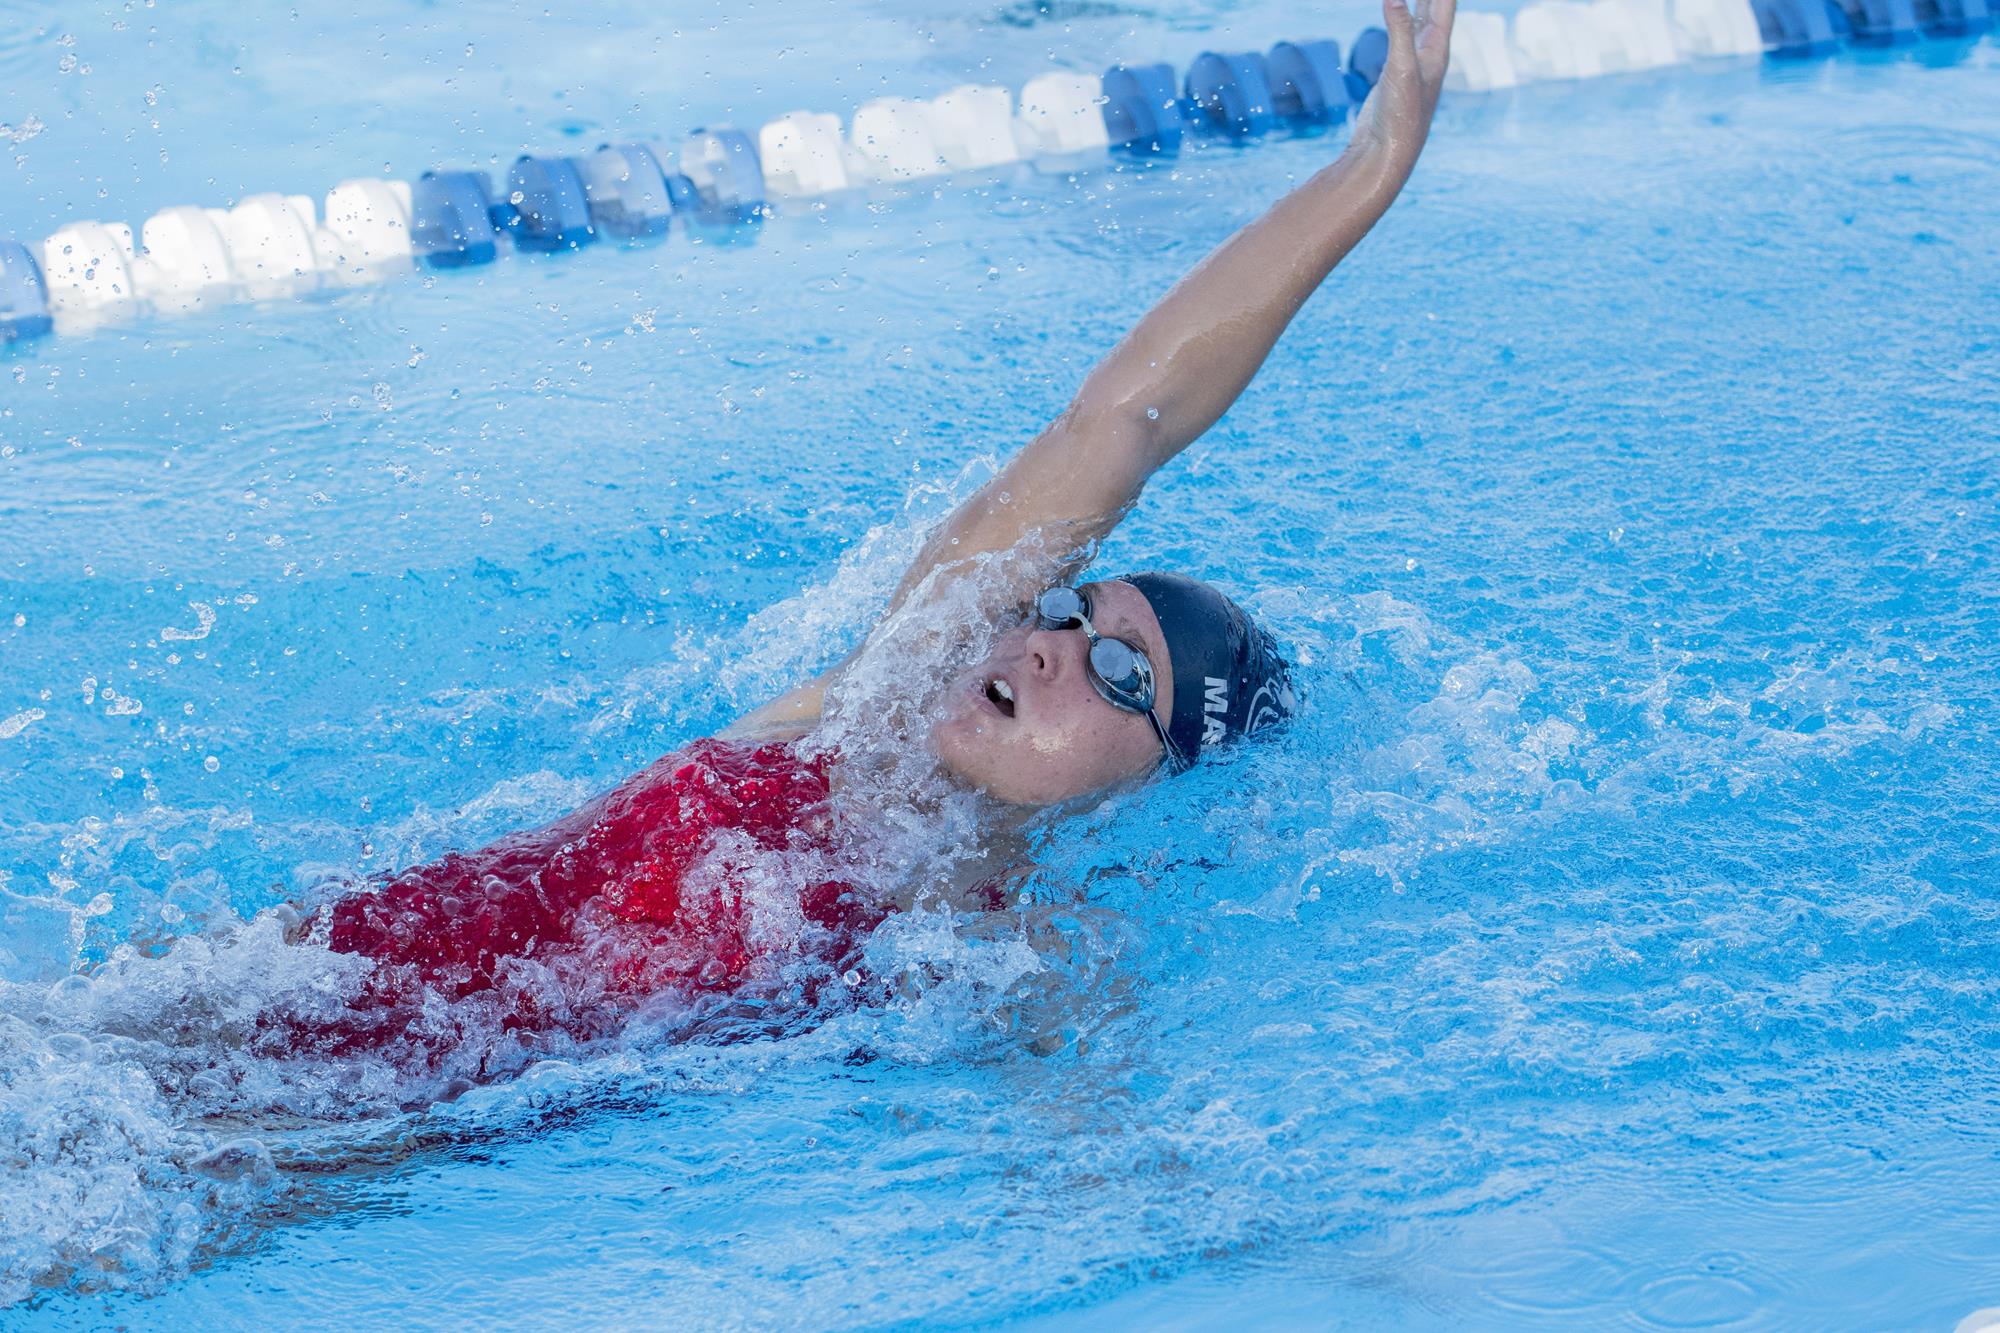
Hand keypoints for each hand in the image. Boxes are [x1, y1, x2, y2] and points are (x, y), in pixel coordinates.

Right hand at [1351, 0, 1455, 175]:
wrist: (1386, 151)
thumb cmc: (1401, 115)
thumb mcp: (1400, 69)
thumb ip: (1398, 31)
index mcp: (1437, 49)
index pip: (1444, 4)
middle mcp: (1429, 52)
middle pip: (1435, 7)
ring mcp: (1413, 61)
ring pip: (1420, 18)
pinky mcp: (1396, 71)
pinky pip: (1402, 33)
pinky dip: (1401, 16)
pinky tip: (1398, 11)